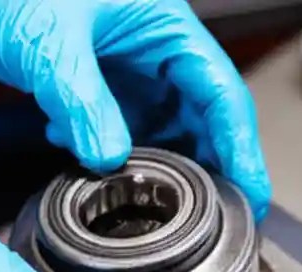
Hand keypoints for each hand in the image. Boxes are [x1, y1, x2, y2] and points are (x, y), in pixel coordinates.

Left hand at [0, 0, 272, 219]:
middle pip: (201, 114)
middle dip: (202, 165)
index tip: (251, 193)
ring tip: (144, 198)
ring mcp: (125, 63)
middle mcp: (153, 44)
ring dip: (151, 162)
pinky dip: (108, 150)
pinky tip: (82, 159)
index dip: (241, 146)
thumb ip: (84, 106)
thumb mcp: (51, 48)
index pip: (221, 91)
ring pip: (161, 124)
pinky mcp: (96, 79)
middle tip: (210, 217)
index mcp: (164, 23)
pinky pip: (121, 125)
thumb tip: (109, 159)